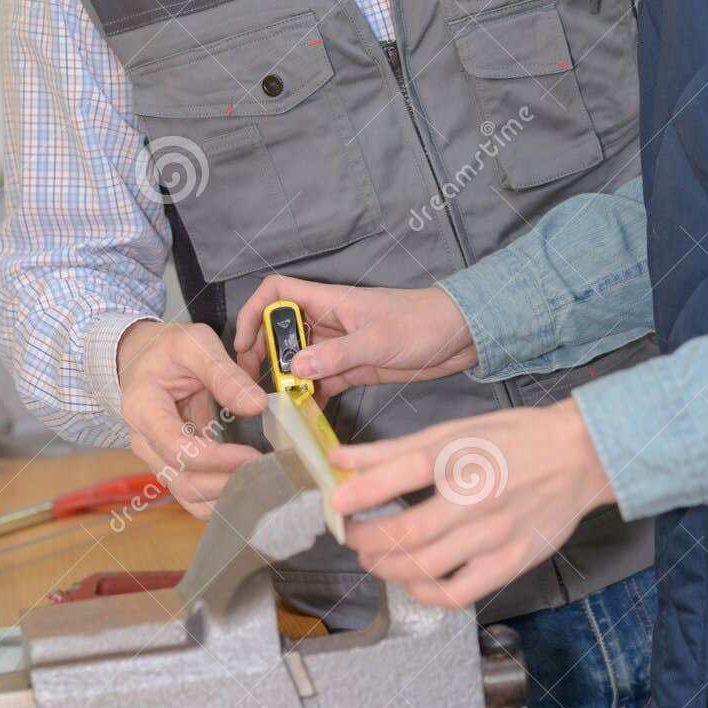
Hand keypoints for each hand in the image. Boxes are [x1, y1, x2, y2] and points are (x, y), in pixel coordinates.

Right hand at [116, 318, 267, 517]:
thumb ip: (224, 374)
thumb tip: (257, 405)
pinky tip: (247, 484)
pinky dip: (220, 496)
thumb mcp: (194, 343)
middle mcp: (144, 442)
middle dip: (226, 482)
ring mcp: (156, 457)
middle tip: (266, 470)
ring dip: (225, 495)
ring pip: (188, 496)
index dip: (215, 459)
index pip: (176, 448)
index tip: (251, 455)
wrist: (141, 356)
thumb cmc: (165, 348)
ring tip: (261, 479)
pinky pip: (193, 493)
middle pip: (183, 481)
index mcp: (143, 409)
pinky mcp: (171, 464)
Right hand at [233, 274, 477, 402]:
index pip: (278, 292)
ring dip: (287, 380)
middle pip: (282, 331)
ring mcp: (341, 346)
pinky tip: (307, 415)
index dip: (255, 312)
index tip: (244, 343)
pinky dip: (311, 396)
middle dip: (264, 354)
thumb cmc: (424, 322)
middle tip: (256, 384)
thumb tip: (295, 366)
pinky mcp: (355, 368)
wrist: (463, 335)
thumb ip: (338, 354)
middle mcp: (330, 322)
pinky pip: (322, 381)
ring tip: (278, 406)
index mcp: (331, 301)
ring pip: (300, 360)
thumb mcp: (379, 339)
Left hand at [328, 399, 615, 606]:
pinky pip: (456, 594)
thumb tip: (342, 460)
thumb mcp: (453, 430)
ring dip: (386, 567)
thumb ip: (393, 450)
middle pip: (406, 532)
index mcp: (462, 455)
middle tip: (351, 534)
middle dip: (365, 539)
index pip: (401, 474)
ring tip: (373, 557)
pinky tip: (411, 579)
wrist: (579, 456)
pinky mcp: (510, 563)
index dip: (361, 492)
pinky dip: (424, 592)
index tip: (337, 502)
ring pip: (425, 566)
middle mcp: (477, 497)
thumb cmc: (515, 438)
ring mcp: (495, 535)